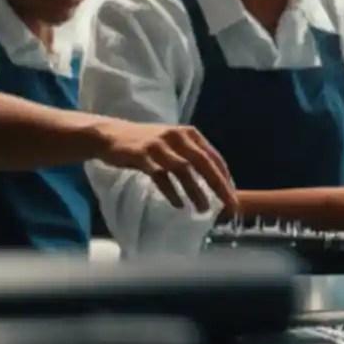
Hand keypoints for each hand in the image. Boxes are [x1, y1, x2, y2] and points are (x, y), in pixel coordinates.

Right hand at [102, 122, 236, 214]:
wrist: (110, 136)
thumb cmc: (146, 144)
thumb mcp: (173, 144)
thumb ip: (191, 157)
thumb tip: (214, 183)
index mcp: (189, 134)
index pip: (213, 157)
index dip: (225, 177)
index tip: (232, 197)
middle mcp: (177, 136)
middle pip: (203, 162)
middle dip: (218, 185)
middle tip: (228, 205)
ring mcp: (159, 145)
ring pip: (183, 169)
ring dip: (196, 191)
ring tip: (204, 209)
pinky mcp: (142, 155)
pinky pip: (160, 176)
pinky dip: (171, 191)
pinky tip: (178, 205)